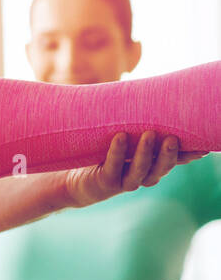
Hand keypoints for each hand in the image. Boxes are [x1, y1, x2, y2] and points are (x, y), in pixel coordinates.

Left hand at [64, 131, 196, 208]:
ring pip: (140, 170)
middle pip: (160, 167)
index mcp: (151, 166)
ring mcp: (125, 181)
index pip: (173, 161)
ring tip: (149, 134)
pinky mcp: (106, 182)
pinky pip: (113, 166)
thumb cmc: (104, 154)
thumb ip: (139, 126)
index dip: (187, 155)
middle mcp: (142, 176)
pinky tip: (120, 137)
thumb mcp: (125, 140)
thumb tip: (153, 97)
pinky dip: (117, 152)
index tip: (202, 147)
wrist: (76, 178)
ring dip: (145, 152)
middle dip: (168, 154)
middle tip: (172, 137)